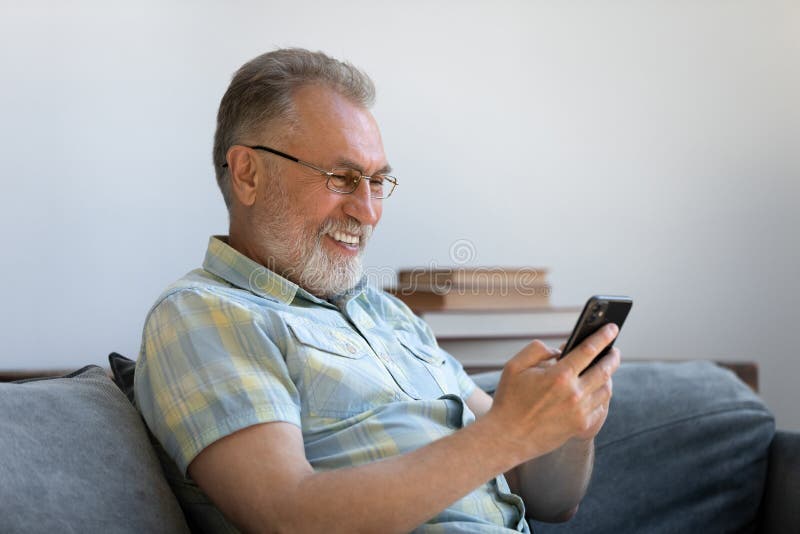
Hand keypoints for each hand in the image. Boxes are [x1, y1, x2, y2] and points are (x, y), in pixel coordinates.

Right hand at [485, 324, 620, 460]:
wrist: (508, 437)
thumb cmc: (509, 400)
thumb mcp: (514, 366)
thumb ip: (536, 350)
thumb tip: (558, 351)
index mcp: (559, 375)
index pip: (589, 350)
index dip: (603, 336)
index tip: (612, 327)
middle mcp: (574, 393)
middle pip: (605, 370)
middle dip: (613, 357)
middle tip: (614, 350)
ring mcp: (580, 412)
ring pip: (606, 390)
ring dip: (608, 377)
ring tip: (606, 370)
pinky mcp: (581, 426)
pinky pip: (600, 407)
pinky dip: (601, 396)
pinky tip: (597, 390)